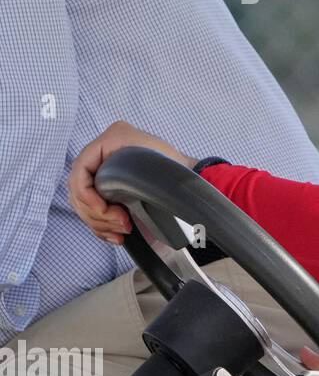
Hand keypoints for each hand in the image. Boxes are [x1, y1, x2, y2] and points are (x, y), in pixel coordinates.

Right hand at [69, 120, 197, 244]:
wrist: (184, 174)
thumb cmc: (173, 164)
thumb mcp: (155, 159)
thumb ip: (134, 170)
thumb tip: (116, 193)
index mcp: (109, 140)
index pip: (80, 169)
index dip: (86, 193)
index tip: (103, 209)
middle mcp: (100, 155)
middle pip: (79, 190)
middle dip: (97, 212)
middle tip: (121, 222)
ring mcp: (99, 173)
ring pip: (83, 205)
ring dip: (100, 223)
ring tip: (123, 229)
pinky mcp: (103, 190)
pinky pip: (91, 212)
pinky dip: (101, 226)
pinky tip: (115, 235)